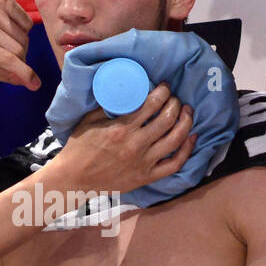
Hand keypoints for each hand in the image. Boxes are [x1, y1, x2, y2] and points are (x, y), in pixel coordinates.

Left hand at [0, 0, 39, 89]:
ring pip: (23, 35)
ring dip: (20, 44)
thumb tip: (26, 81)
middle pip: (18, 48)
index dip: (23, 72)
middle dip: (21, 58)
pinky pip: (26, 22)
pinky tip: (10, 28)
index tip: (35, 84)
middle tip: (12, 58)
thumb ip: (2, 75)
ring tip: (7, 41)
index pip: (6, 59)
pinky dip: (23, 29)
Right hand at [52, 83, 196, 194]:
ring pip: (175, 139)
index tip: (165, 86)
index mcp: (121, 128)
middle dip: (175, 103)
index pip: (152, 104)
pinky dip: (187, 150)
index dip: (163, 92)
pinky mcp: (146, 177)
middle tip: (175, 99)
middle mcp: (135, 145)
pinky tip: (192, 137)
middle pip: (167, 119)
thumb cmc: (79, 148)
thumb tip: (127, 91)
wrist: (73, 179)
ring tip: (187, 112)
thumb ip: (109, 106)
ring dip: (185, 121)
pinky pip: (174, 164)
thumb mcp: (89, 120)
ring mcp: (143, 162)